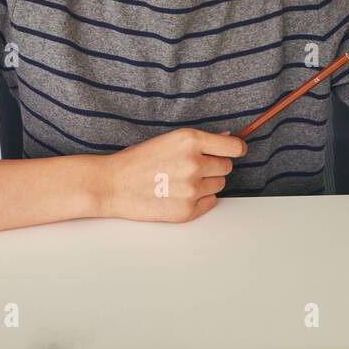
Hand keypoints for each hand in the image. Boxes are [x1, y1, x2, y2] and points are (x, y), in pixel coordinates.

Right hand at [98, 127, 245, 221]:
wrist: (113, 185)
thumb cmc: (137, 161)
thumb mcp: (168, 140)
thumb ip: (200, 141)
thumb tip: (228, 138)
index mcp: (190, 141)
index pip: (234, 147)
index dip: (236, 149)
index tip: (235, 150)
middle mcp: (194, 163)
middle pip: (226, 167)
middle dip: (214, 166)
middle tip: (192, 167)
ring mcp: (192, 189)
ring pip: (218, 185)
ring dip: (206, 183)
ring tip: (180, 181)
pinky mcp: (188, 210)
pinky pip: (210, 202)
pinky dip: (200, 199)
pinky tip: (178, 193)